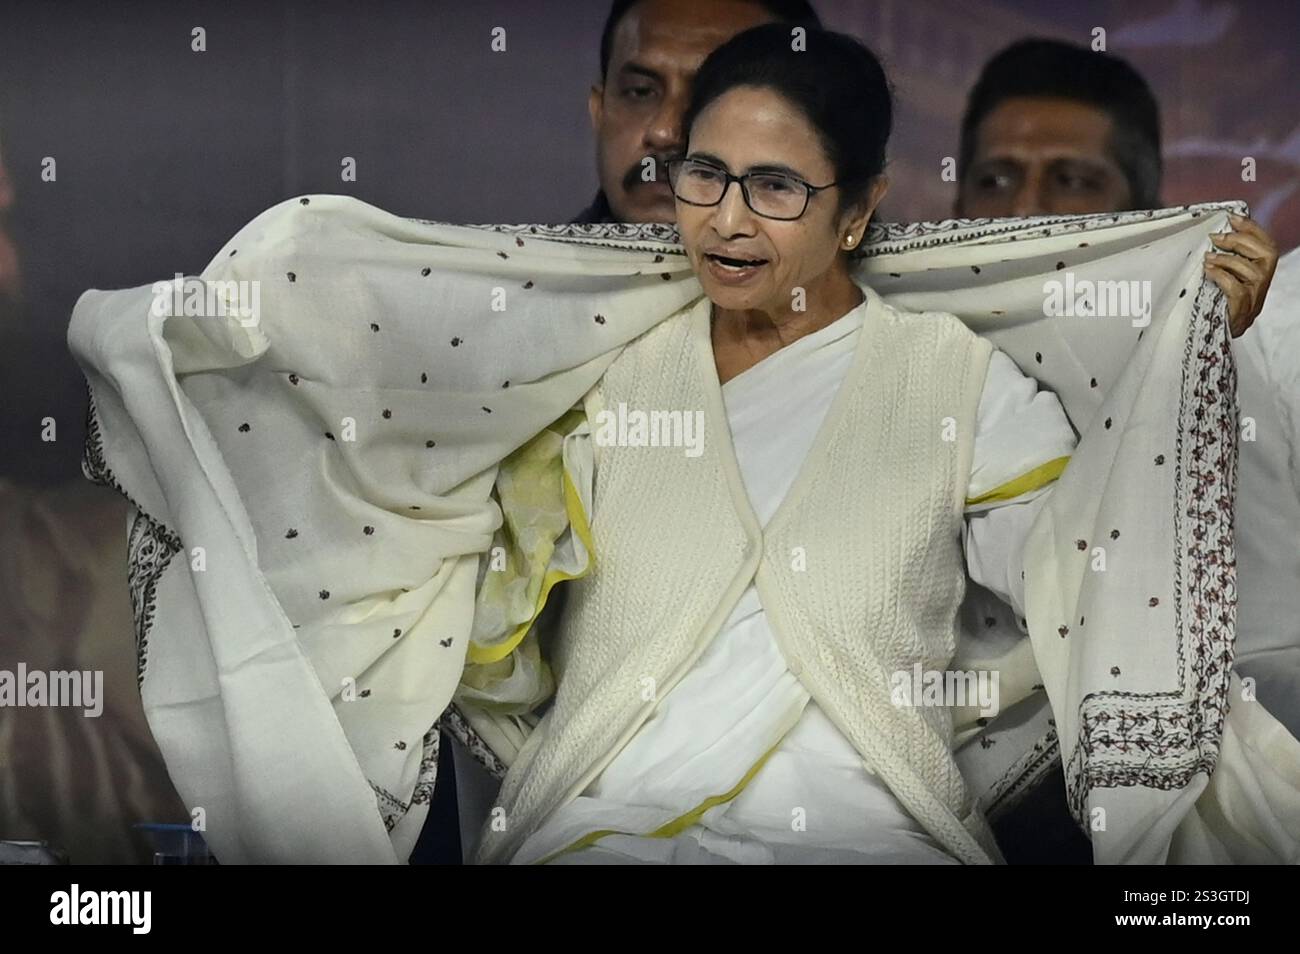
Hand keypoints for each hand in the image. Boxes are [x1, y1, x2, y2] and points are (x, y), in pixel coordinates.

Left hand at [1203, 213, 1277, 337]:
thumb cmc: (1207, 306)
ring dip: (1228, 259)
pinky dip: (1222, 277)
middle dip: (1241, 241)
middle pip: (1267, 255)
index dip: (1253, 230)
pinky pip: (1238, 291)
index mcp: (1258, 277)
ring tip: (1207, 258)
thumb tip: (1211, 236)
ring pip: (1253, 272)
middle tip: (1216, 237)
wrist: (1203, 343)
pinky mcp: (1241, 315)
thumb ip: (1221, 261)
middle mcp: (1261, 289)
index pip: (1267, 247)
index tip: (1232, 217)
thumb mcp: (1216, 280)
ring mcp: (1253, 303)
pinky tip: (1208, 273)